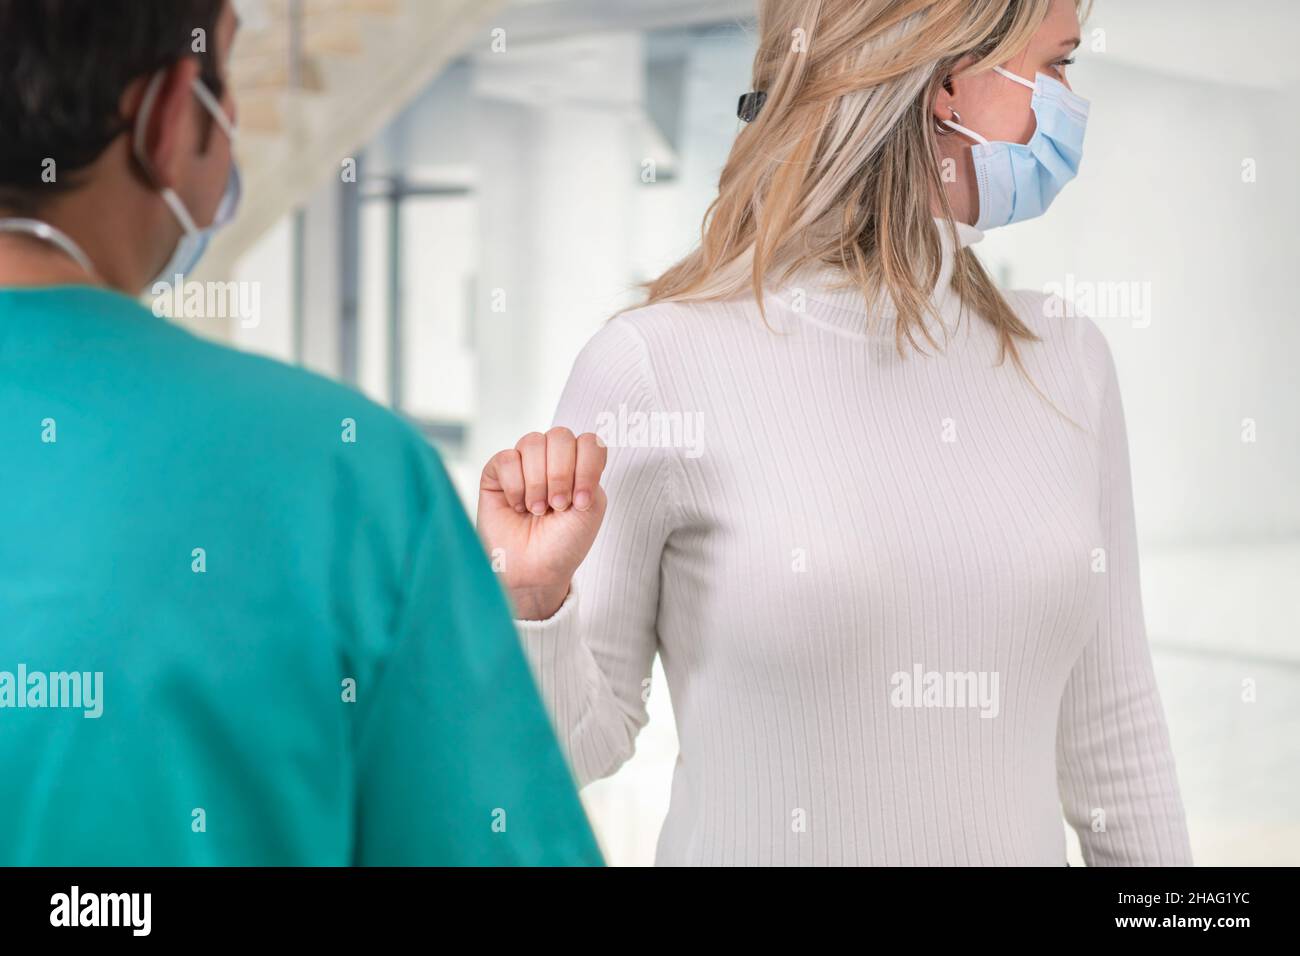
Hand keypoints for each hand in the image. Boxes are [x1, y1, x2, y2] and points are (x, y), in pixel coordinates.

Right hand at [478, 428, 607, 620]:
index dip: (587, 467)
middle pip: (560, 436)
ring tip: (536, 510)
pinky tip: (517, 506)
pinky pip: (507, 458)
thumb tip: (571, 447)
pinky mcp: (497, 472)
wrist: (534, 570)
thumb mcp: (591, 508)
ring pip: (533, 442)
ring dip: (538, 482)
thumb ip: (589, 472)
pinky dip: (515, 486)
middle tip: (557, 506)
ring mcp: (524, 463)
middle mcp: (552, 459)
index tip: (581, 502)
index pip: (589, 441)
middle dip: (561, 474)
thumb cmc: (563, 543)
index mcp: (580, 465)